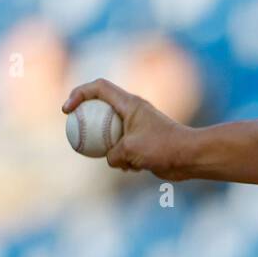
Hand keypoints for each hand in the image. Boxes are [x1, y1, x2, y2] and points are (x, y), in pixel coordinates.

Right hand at [62, 79, 193, 179]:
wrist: (190, 157)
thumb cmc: (162, 148)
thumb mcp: (129, 150)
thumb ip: (112, 154)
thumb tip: (111, 159)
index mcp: (130, 104)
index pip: (99, 87)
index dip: (79, 93)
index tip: (67, 111)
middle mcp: (134, 111)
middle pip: (101, 109)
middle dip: (87, 123)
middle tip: (77, 138)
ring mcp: (138, 126)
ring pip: (110, 133)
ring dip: (108, 148)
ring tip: (118, 159)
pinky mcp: (143, 142)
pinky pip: (123, 149)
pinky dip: (122, 159)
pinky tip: (132, 168)